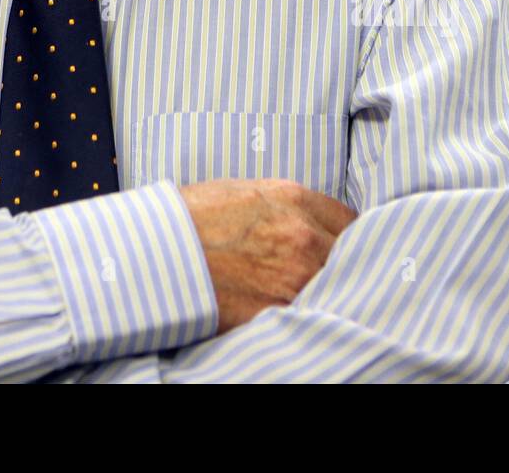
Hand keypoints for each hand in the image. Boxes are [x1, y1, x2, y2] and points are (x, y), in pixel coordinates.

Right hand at [178, 178, 357, 334]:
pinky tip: (291, 313)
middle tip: (325, 271)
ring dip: (324, 291)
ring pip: (334, 288)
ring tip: (301, 292)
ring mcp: (294, 278)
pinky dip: (306, 316)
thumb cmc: (192, 217)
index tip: (341, 245)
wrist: (158, 250)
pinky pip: (309, 316)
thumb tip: (304, 221)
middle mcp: (302, 236)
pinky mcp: (278, 312)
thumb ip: (284, 206)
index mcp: (293, 199)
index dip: (345, 236)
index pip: (350, 221)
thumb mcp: (243, 192)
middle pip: (349, 256)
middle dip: (340, 264)